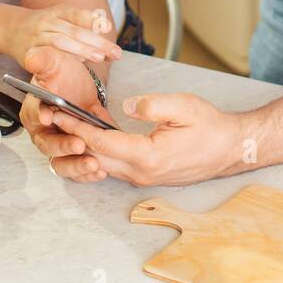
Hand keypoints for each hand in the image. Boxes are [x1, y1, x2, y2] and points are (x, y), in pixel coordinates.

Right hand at [8, 4, 120, 66]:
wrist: (10, 29)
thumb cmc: (44, 25)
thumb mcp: (61, 17)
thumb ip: (81, 21)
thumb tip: (104, 25)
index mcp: (59, 11)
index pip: (78, 14)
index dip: (93, 20)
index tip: (107, 28)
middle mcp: (49, 21)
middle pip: (76, 31)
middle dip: (98, 42)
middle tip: (115, 53)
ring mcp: (39, 36)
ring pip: (62, 41)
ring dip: (82, 50)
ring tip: (99, 57)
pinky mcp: (30, 51)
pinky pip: (48, 55)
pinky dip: (63, 59)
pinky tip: (76, 65)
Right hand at [19, 46, 118, 180]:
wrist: (77, 86)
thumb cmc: (61, 75)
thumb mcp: (54, 62)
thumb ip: (43, 60)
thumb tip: (32, 57)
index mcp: (33, 110)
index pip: (33, 115)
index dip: (40, 117)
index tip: (48, 117)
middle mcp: (44, 132)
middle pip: (48, 145)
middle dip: (63, 146)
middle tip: (79, 144)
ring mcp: (59, 145)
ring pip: (61, 163)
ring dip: (76, 166)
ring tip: (94, 165)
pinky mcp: (75, 154)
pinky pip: (77, 169)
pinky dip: (87, 173)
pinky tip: (102, 171)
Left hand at [47, 91, 245, 186]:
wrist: (230, 148)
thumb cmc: (210, 127)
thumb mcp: (184, 107)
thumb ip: (153, 104)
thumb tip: (128, 105)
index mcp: (148, 157)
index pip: (103, 143)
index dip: (79, 127)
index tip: (60, 113)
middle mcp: (141, 173)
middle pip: (96, 157)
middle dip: (73, 138)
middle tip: (52, 118)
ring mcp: (142, 177)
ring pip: (103, 164)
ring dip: (83, 146)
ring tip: (65, 126)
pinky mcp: (145, 174)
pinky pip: (114, 166)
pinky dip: (98, 152)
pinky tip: (90, 136)